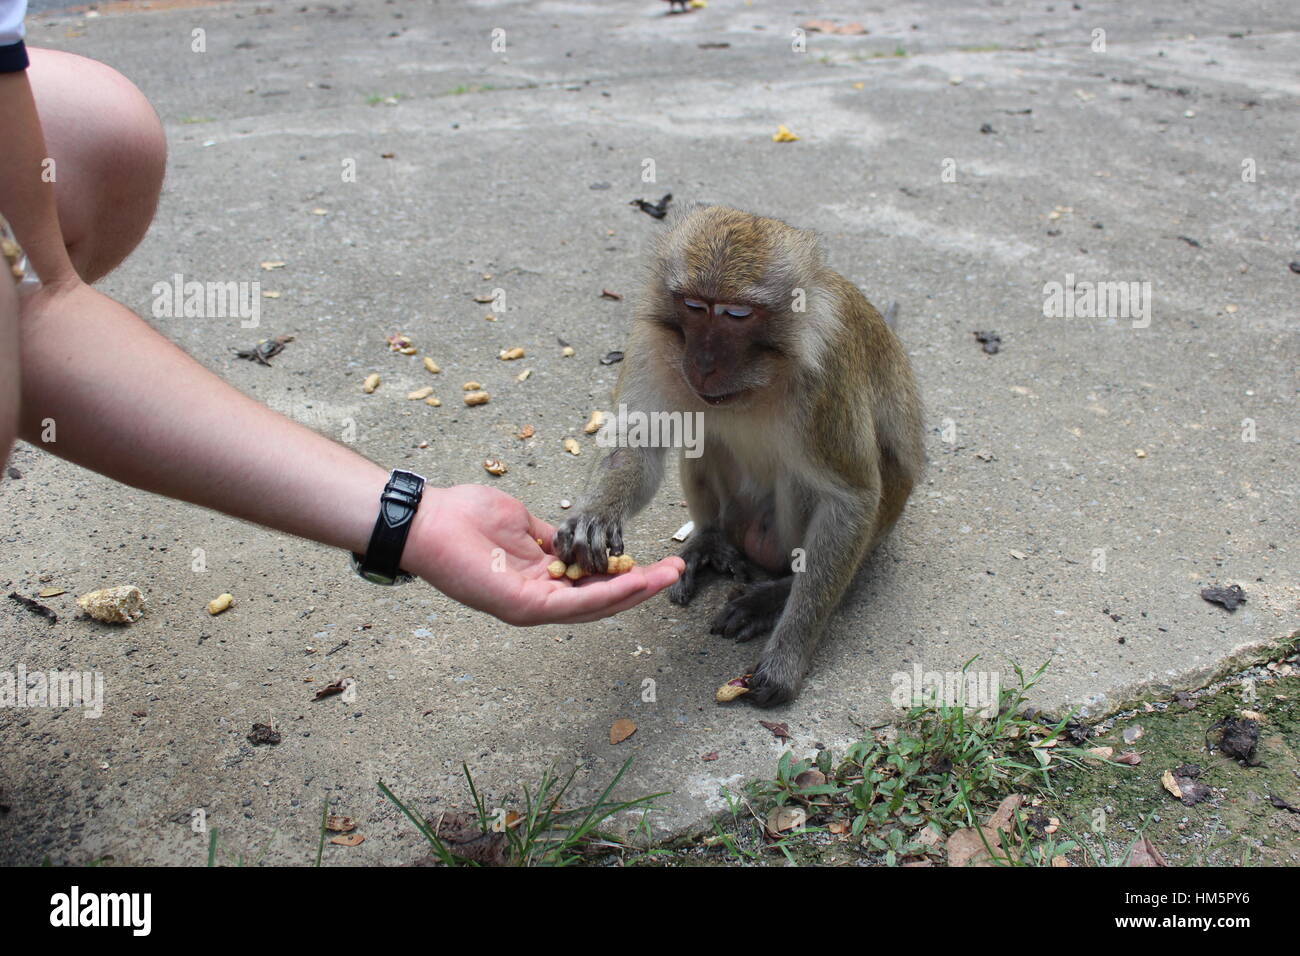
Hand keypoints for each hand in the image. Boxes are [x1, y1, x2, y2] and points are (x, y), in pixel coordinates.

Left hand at [402, 484, 682, 625]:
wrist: (429, 520)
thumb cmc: (463, 517)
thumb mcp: (520, 524)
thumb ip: (550, 538)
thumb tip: (573, 541)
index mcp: (538, 579)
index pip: (590, 583)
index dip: (624, 575)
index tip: (653, 562)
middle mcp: (538, 598)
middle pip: (600, 600)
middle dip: (641, 586)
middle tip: (675, 571)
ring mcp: (531, 606)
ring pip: (594, 606)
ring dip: (634, 592)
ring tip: (667, 577)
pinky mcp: (523, 606)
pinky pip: (574, 604)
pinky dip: (607, 595)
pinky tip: (635, 582)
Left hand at [553, 507, 624, 574]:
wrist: (613, 492)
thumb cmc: (590, 511)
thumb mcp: (574, 517)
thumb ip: (568, 534)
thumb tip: (560, 558)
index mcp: (571, 520)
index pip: (562, 536)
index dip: (563, 551)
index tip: (567, 562)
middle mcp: (584, 521)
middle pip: (580, 544)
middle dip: (583, 561)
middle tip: (587, 573)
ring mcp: (601, 523)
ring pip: (598, 547)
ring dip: (600, 561)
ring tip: (602, 570)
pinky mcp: (616, 525)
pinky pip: (616, 543)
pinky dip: (616, 553)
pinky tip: (615, 559)